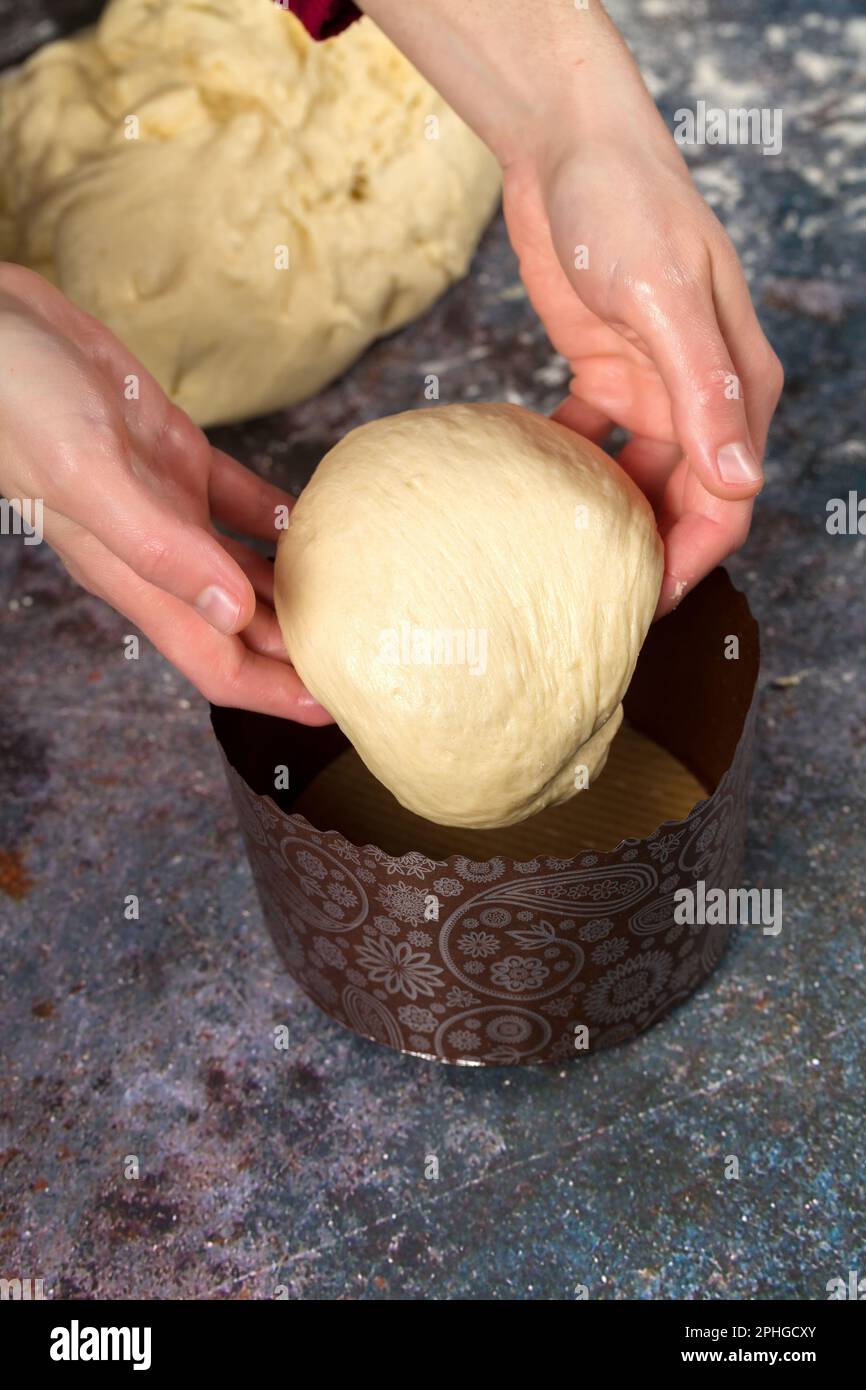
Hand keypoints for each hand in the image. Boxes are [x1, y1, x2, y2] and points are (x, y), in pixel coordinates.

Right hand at [0, 263, 330, 721]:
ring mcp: (172, 506)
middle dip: (301, 654)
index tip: (339, 707)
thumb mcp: (87, 476)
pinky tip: (325, 524)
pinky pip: (243, 503)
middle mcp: (161, 554)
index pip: (217, 662)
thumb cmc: (20, 403)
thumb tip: (234, 611)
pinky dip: (281, 519)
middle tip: (373, 659)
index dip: (275, 693)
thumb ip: (159, 547)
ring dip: (299, 593)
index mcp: (137, 576)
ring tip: (363, 606)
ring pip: (250, 571)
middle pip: (245, 629)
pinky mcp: (177, 456)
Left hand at [504, 135, 783, 615]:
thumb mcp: (665, 299)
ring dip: (607, 516)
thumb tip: (740, 480)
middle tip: (593, 600)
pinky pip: (589, 443)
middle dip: (649, 550)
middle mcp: (698, 393)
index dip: (696, 557)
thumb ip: (704, 392)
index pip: (729, 496)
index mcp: (734, 384)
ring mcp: (649, 384)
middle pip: (683, 499)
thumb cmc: (625, 207)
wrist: (566, 146)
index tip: (649, 603)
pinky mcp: (602, 371)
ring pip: (637, 478)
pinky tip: (530, 489)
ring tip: (559, 560)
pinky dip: (566, 467)